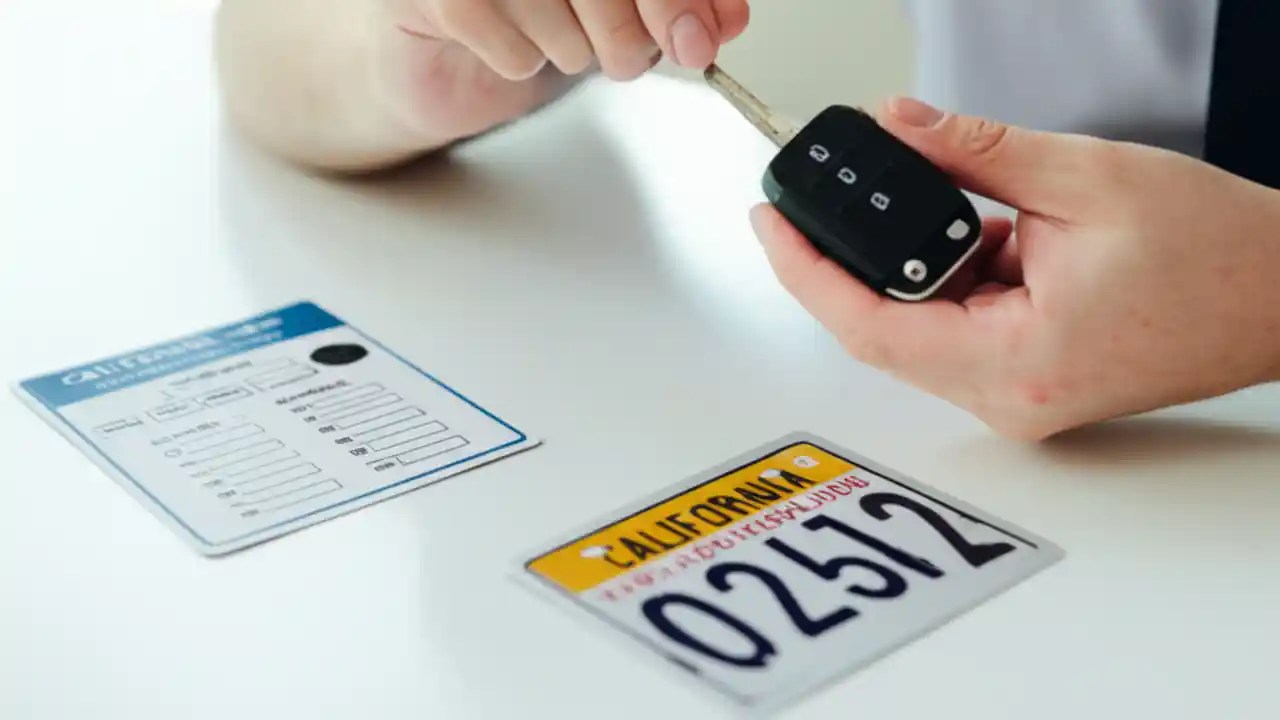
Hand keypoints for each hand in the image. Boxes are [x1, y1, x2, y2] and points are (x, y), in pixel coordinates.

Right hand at [391, 0, 749, 79]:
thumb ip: (676, 0)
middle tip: (630, 56)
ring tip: (547, 30)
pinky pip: (519, 54)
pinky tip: (506, 36)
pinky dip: (523, 62)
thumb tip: (721, 22)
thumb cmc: (521, 0)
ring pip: (567, 28)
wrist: (423, 31)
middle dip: (633, 35)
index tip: (700, 37)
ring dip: (571, 50)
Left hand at [750, 98, 1279, 440]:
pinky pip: (958, 331)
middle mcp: (1009, 396)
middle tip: (826, 197)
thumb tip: (901, 124)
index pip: (867, 325)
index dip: (804, 272)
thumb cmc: (1217, 252)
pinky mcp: (1028, 381)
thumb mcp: (1084, 177)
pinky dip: (954, 278)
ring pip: (920, 328)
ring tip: (974, 209)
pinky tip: (994, 236)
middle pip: (883, 329)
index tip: (770, 223)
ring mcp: (1018, 396)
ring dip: (916, 264)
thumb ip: (976, 150)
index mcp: (1015, 358)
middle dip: (851, 258)